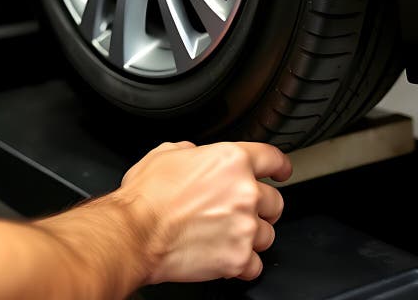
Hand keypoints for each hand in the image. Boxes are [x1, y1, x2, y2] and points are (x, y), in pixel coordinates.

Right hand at [116, 141, 291, 284]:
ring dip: (251, 235)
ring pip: (268, 234)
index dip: (279, 165)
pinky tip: (225, 255)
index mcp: (231, 160)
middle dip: (261, 206)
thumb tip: (196, 156)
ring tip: (227, 234)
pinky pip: (255, 265)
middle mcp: (244, 192)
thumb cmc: (147, 195)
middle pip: (275, 201)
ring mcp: (245, 227)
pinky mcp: (238, 258)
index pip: (272, 159)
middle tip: (240, 210)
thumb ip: (193, 152)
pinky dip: (242, 263)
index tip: (281, 172)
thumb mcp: (167, 153)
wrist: (136, 233)